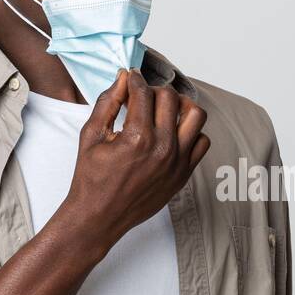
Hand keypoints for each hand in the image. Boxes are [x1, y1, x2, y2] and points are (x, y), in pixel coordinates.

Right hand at [63, 68, 209, 248]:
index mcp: (137, 137)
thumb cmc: (91, 179)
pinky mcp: (184, 174)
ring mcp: (177, 162)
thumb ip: (107, 102)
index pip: (144, 92)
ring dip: (180, 106)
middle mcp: (162, 148)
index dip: (135, 79)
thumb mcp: (91, 135)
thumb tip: (122, 78)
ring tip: (164, 110)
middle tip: (142, 97)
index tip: (131, 77)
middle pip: (171, 98)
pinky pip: (202, 142)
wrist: (99, 217)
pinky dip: (191, 132)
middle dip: (154, 90)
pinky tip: (173, 133)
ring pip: (196, 115)